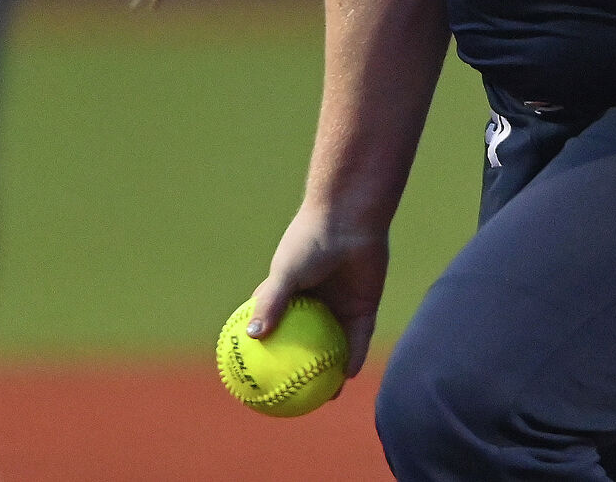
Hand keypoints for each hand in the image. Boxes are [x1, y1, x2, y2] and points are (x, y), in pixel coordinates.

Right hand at [249, 201, 390, 380]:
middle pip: (306, 344)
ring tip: (324, 396)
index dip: (265, 350)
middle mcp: (316, 302)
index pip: (275, 327)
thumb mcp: (285, 272)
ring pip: (335, 346)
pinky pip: (359, 337)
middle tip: (290, 395)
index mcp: (292, 293)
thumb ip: (270, 302)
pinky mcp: (364, 304)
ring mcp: (340, 304)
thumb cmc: (311, 241)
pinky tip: (349, 376)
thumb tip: (251, 336)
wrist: (350, 219)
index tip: (254, 373)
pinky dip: (354, 356)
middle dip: (300, 369)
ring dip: (331, 370)